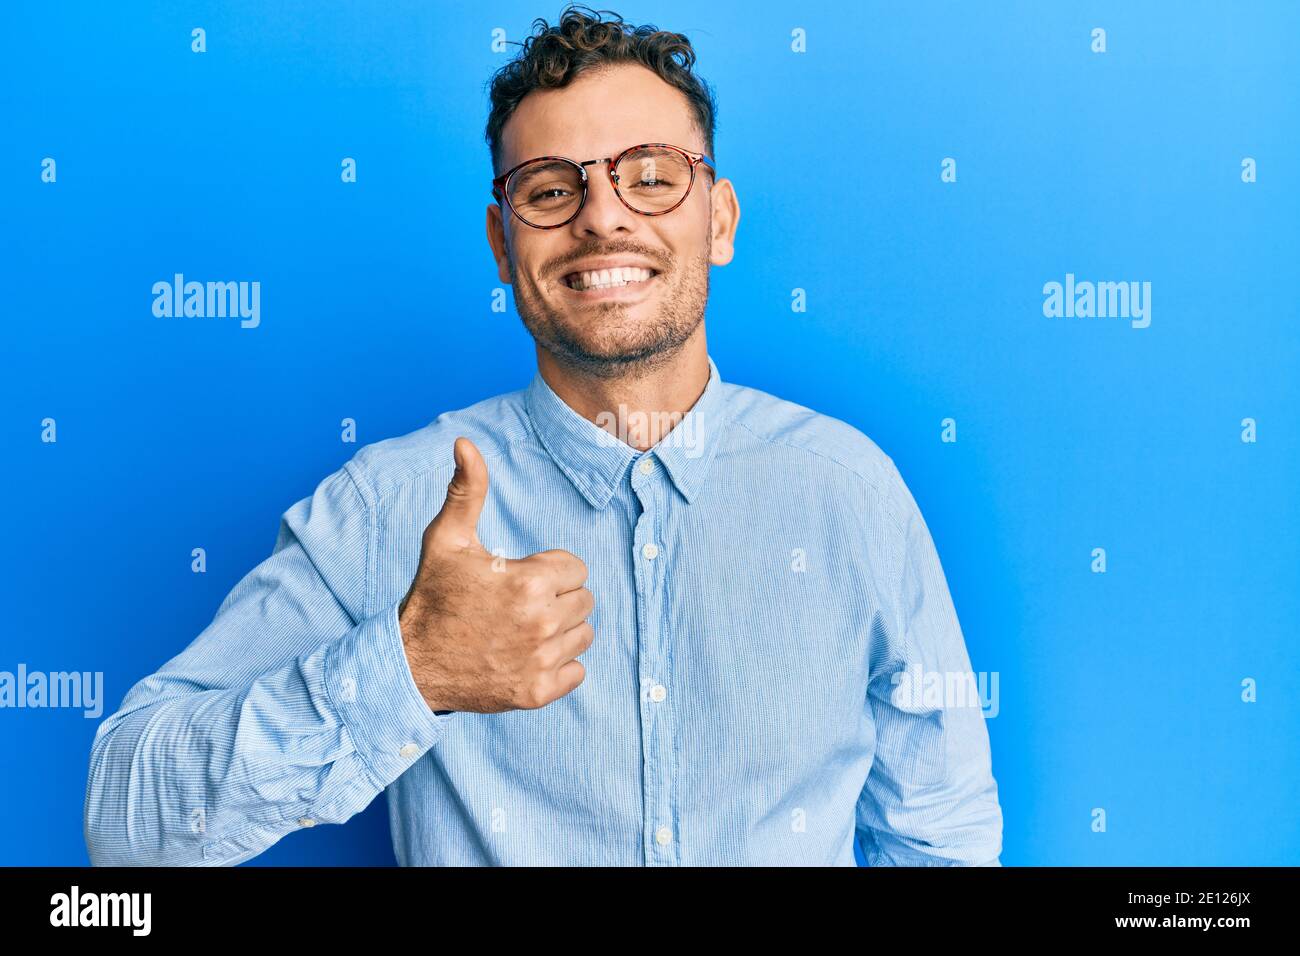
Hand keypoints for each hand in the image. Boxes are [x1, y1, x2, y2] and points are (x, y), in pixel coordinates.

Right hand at [397, 436, 593, 712]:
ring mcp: (540, 662)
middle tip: (517, 604)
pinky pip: (577, 671)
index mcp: (529, 582)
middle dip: (556, 598)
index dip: (548, 569)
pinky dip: (558, 666)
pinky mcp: (537, 694)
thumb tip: (465, 442)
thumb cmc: (433, 597)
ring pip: (583, 635)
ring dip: (561, 631)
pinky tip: (526, 656)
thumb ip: (467, 490)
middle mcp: (541, 623)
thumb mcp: (446, 539)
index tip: (517, 577)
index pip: (576, 568)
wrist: (411, 664)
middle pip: (583, 600)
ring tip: (521, 628)